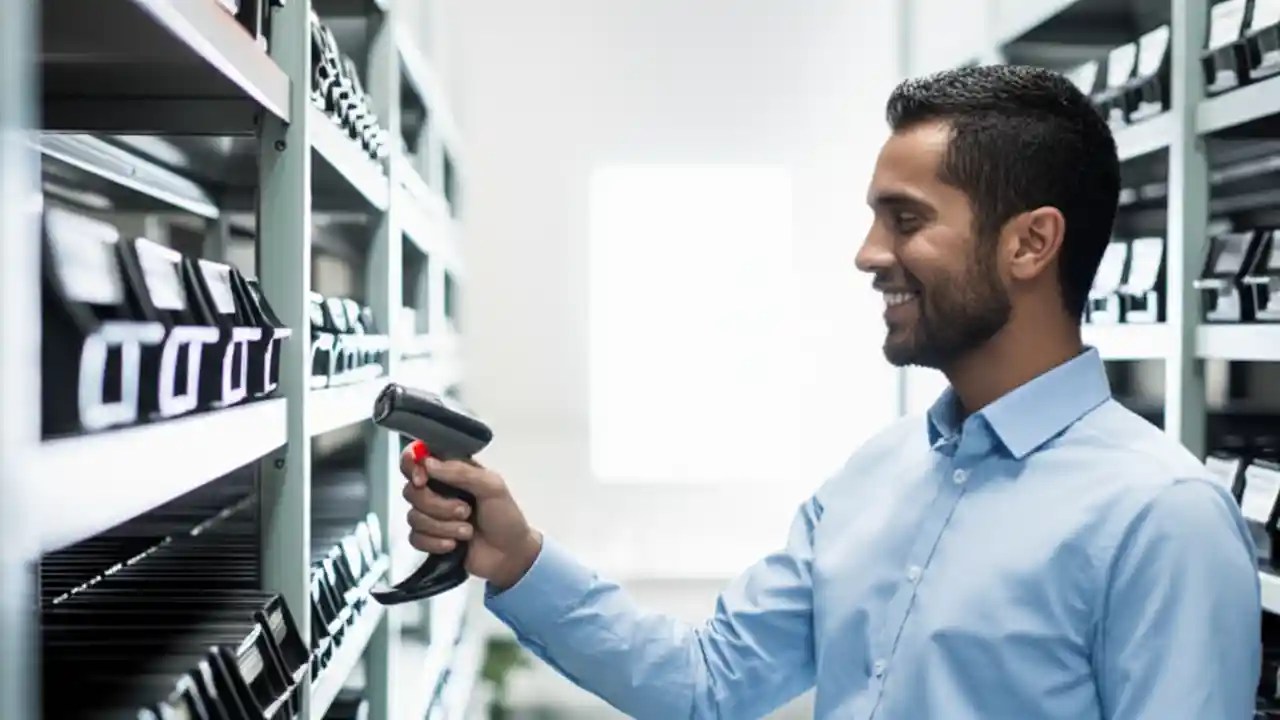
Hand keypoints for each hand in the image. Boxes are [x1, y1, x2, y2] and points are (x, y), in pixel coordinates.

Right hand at [400, 445, 541, 590]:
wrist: (510, 555)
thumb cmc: (506, 516)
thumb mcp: (492, 487)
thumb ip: (461, 471)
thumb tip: (427, 463)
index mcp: (452, 471)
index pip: (418, 458)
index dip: (412, 466)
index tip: (421, 480)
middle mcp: (438, 490)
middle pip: (411, 491)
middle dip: (438, 505)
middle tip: (465, 511)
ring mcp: (432, 515)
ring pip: (413, 517)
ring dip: (443, 527)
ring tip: (467, 531)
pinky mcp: (429, 538)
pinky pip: (415, 538)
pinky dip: (435, 543)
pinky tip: (454, 545)